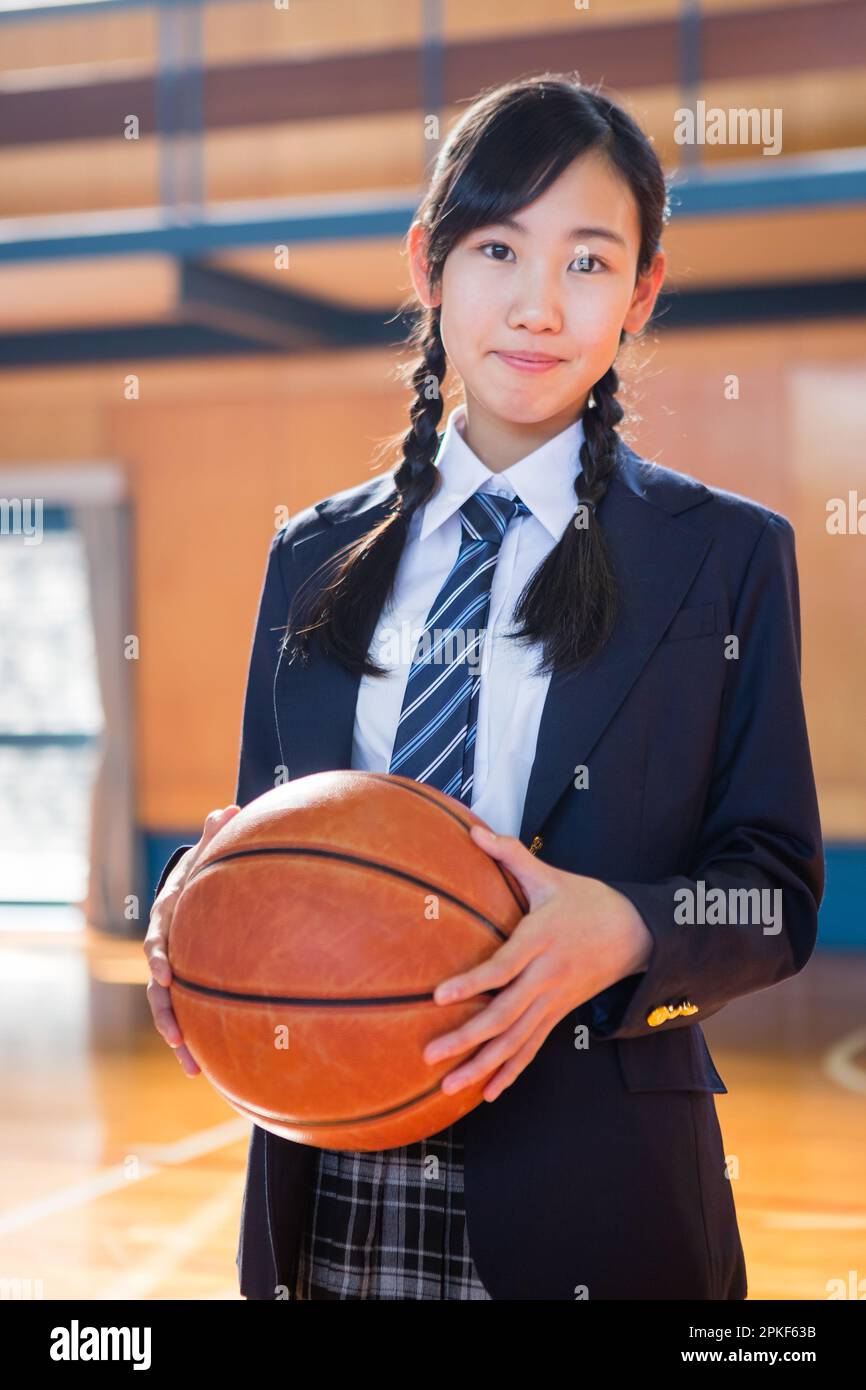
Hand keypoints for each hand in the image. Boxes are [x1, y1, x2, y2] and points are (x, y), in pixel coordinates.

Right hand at [144, 806, 240, 1075]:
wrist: (195, 896)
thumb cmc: (205, 874)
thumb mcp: (207, 856)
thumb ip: (215, 838)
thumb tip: (227, 808)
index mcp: (167, 922)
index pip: (157, 940)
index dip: (157, 956)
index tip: (163, 971)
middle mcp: (164, 952)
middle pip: (157, 988)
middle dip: (165, 1011)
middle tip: (176, 1033)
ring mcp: (173, 975)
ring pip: (168, 1011)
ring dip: (178, 1037)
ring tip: (192, 1065)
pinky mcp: (188, 990)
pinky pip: (188, 1018)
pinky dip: (195, 1042)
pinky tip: (207, 1071)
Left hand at [423, 823, 652, 1102]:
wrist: (637, 932)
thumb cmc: (586, 900)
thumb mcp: (550, 875)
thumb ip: (509, 855)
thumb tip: (472, 830)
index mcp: (541, 940)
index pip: (503, 966)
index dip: (472, 983)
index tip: (439, 996)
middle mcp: (547, 977)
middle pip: (505, 1014)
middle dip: (466, 1038)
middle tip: (430, 1055)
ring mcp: (554, 1001)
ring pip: (516, 1041)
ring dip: (482, 1065)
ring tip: (447, 1087)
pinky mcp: (559, 1014)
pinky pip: (533, 1048)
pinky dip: (511, 1072)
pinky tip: (488, 1093)